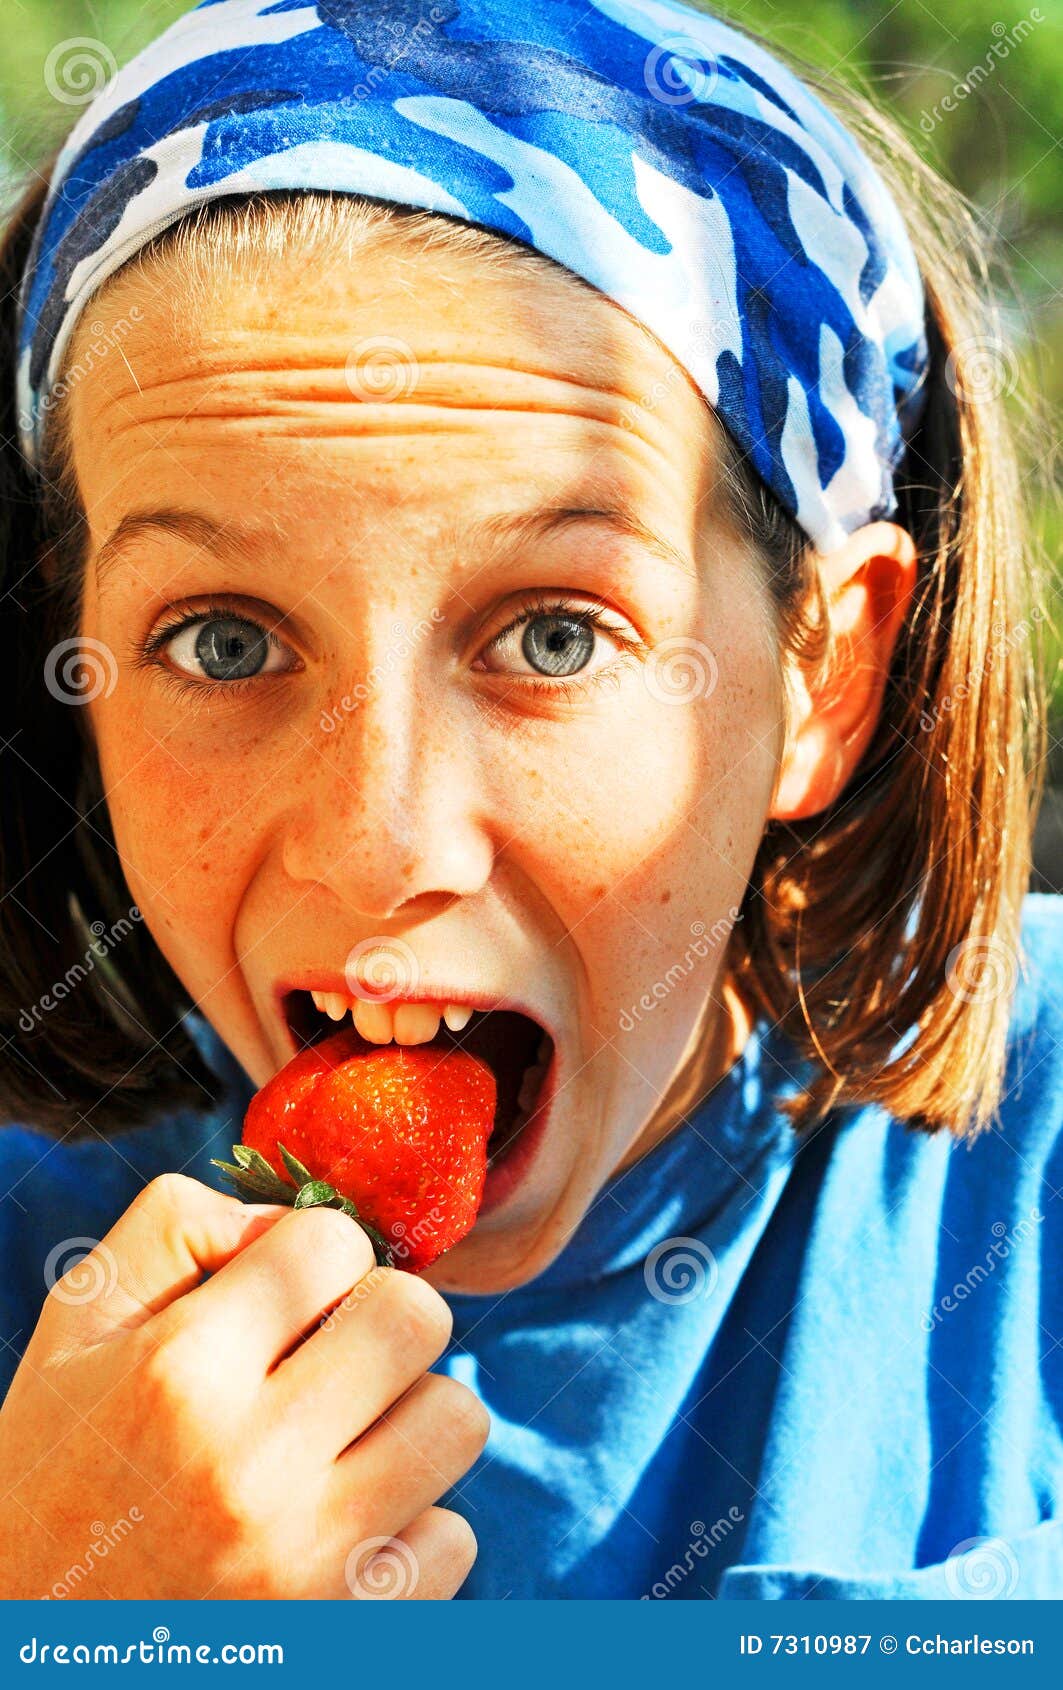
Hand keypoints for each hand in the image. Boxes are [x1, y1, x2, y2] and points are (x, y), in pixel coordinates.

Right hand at [0, 1174, 486, 1597]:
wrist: (32, 1645)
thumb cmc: (56, 1466)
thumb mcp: (78, 1326)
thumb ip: (176, 1227)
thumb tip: (288, 1217)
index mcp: (180, 1371)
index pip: (335, 1240)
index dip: (317, 1252)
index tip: (288, 1294)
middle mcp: (251, 1463)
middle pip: (417, 1318)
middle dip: (382, 1316)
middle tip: (334, 1354)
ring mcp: (307, 1559)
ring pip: (456, 1419)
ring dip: (409, 1415)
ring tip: (342, 1438)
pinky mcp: (346, 1629)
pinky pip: (454, 1537)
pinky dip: (412, 1525)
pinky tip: (341, 1524)